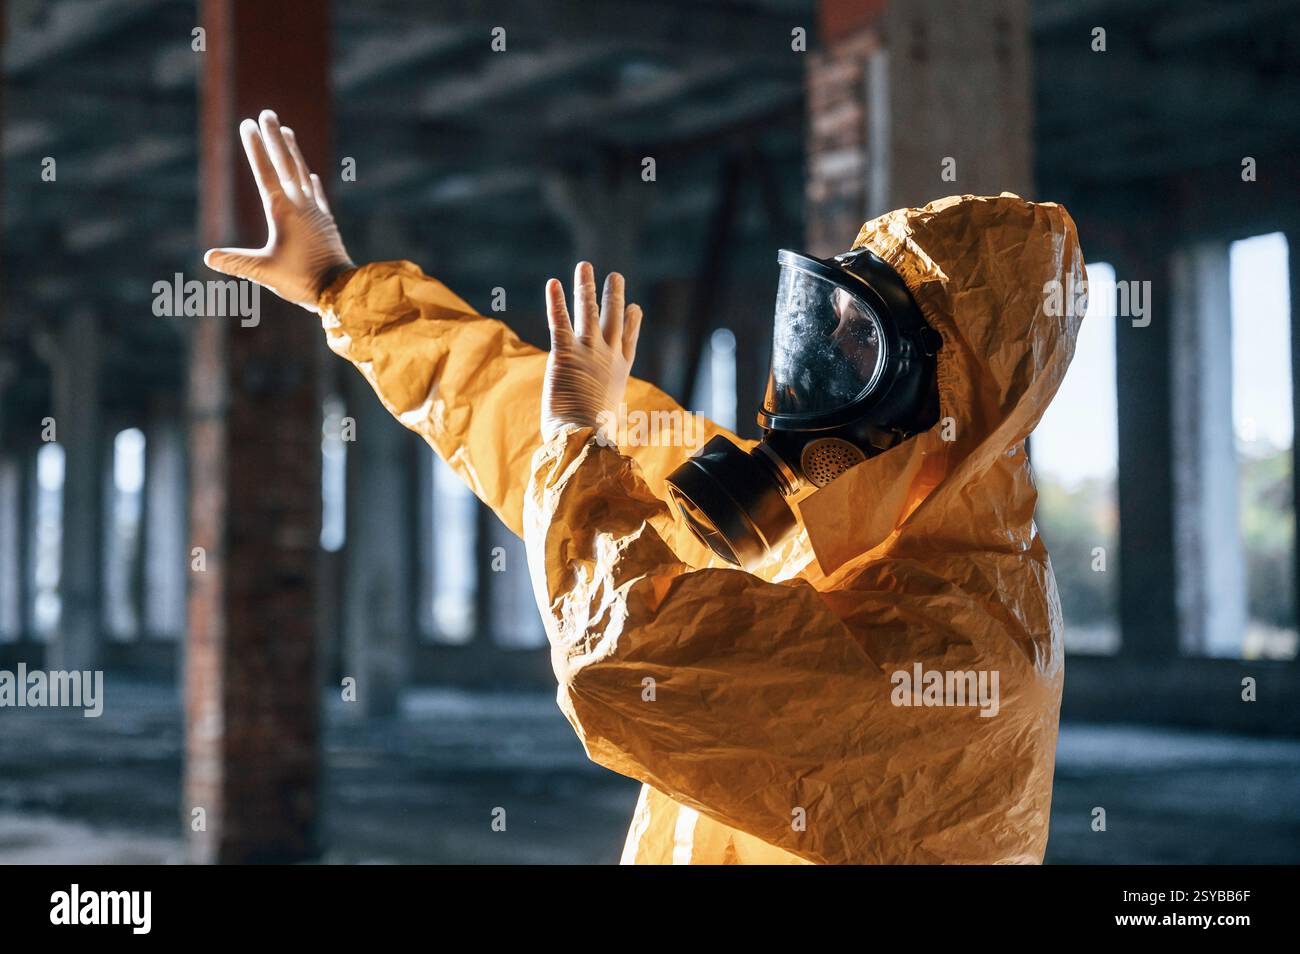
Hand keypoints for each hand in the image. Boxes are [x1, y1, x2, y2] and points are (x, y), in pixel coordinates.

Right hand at [204, 109, 353, 311]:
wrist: (340, 289)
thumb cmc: (302, 280)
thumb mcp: (264, 272)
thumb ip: (237, 262)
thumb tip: (209, 257)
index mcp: (283, 211)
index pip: (265, 172)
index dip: (255, 148)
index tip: (247, 123)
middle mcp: (301, 205)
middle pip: (286, 164)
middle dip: (274, 138)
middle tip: (267, 113)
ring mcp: (316, 212)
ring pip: (303, 174)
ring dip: (294, 152)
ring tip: (288, 132)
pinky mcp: (326, 222)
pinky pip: (317, 194)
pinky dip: (311, 181)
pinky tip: (312, 175)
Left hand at [542, 262, 642, 442]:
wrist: (584, 437)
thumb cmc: (593, 437)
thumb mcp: (608, 421)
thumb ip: (608, 414)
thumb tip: (608, 428)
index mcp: (619, 373)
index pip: (628, 341)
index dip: (633, 323)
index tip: (635, 308)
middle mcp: (607, 357)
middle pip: (614, 318)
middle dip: (613, 295)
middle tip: (615, 276)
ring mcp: (588, 352)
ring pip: (588, 310)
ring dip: (586, 286)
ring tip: (584, 266)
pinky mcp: (565, 353)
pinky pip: (559, 321)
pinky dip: (555, 301)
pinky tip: (553, 283)